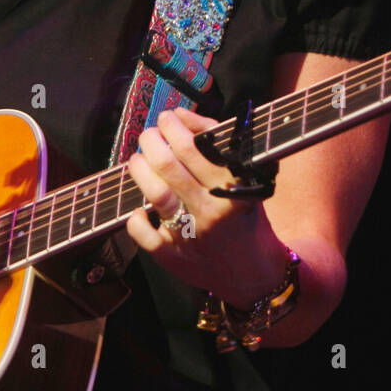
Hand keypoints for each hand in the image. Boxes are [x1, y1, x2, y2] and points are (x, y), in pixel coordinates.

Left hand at [120, 107, 286, 307]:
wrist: (254, 274)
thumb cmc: (245, 218)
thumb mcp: (244, 179)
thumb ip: (215, 144)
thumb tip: (181, 116)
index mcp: (232, 188)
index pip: (195, 147)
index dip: (174, 126)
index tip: (168, 117)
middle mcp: (211, 211)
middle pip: (169, 165)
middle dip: (152, 140)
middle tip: (150, 134)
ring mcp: (191, 236)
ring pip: (155, 193)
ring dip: (140, 168)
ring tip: (138, 159)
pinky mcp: (173, 258)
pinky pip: (143, 233)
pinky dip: (136, 217)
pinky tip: (140, 207)